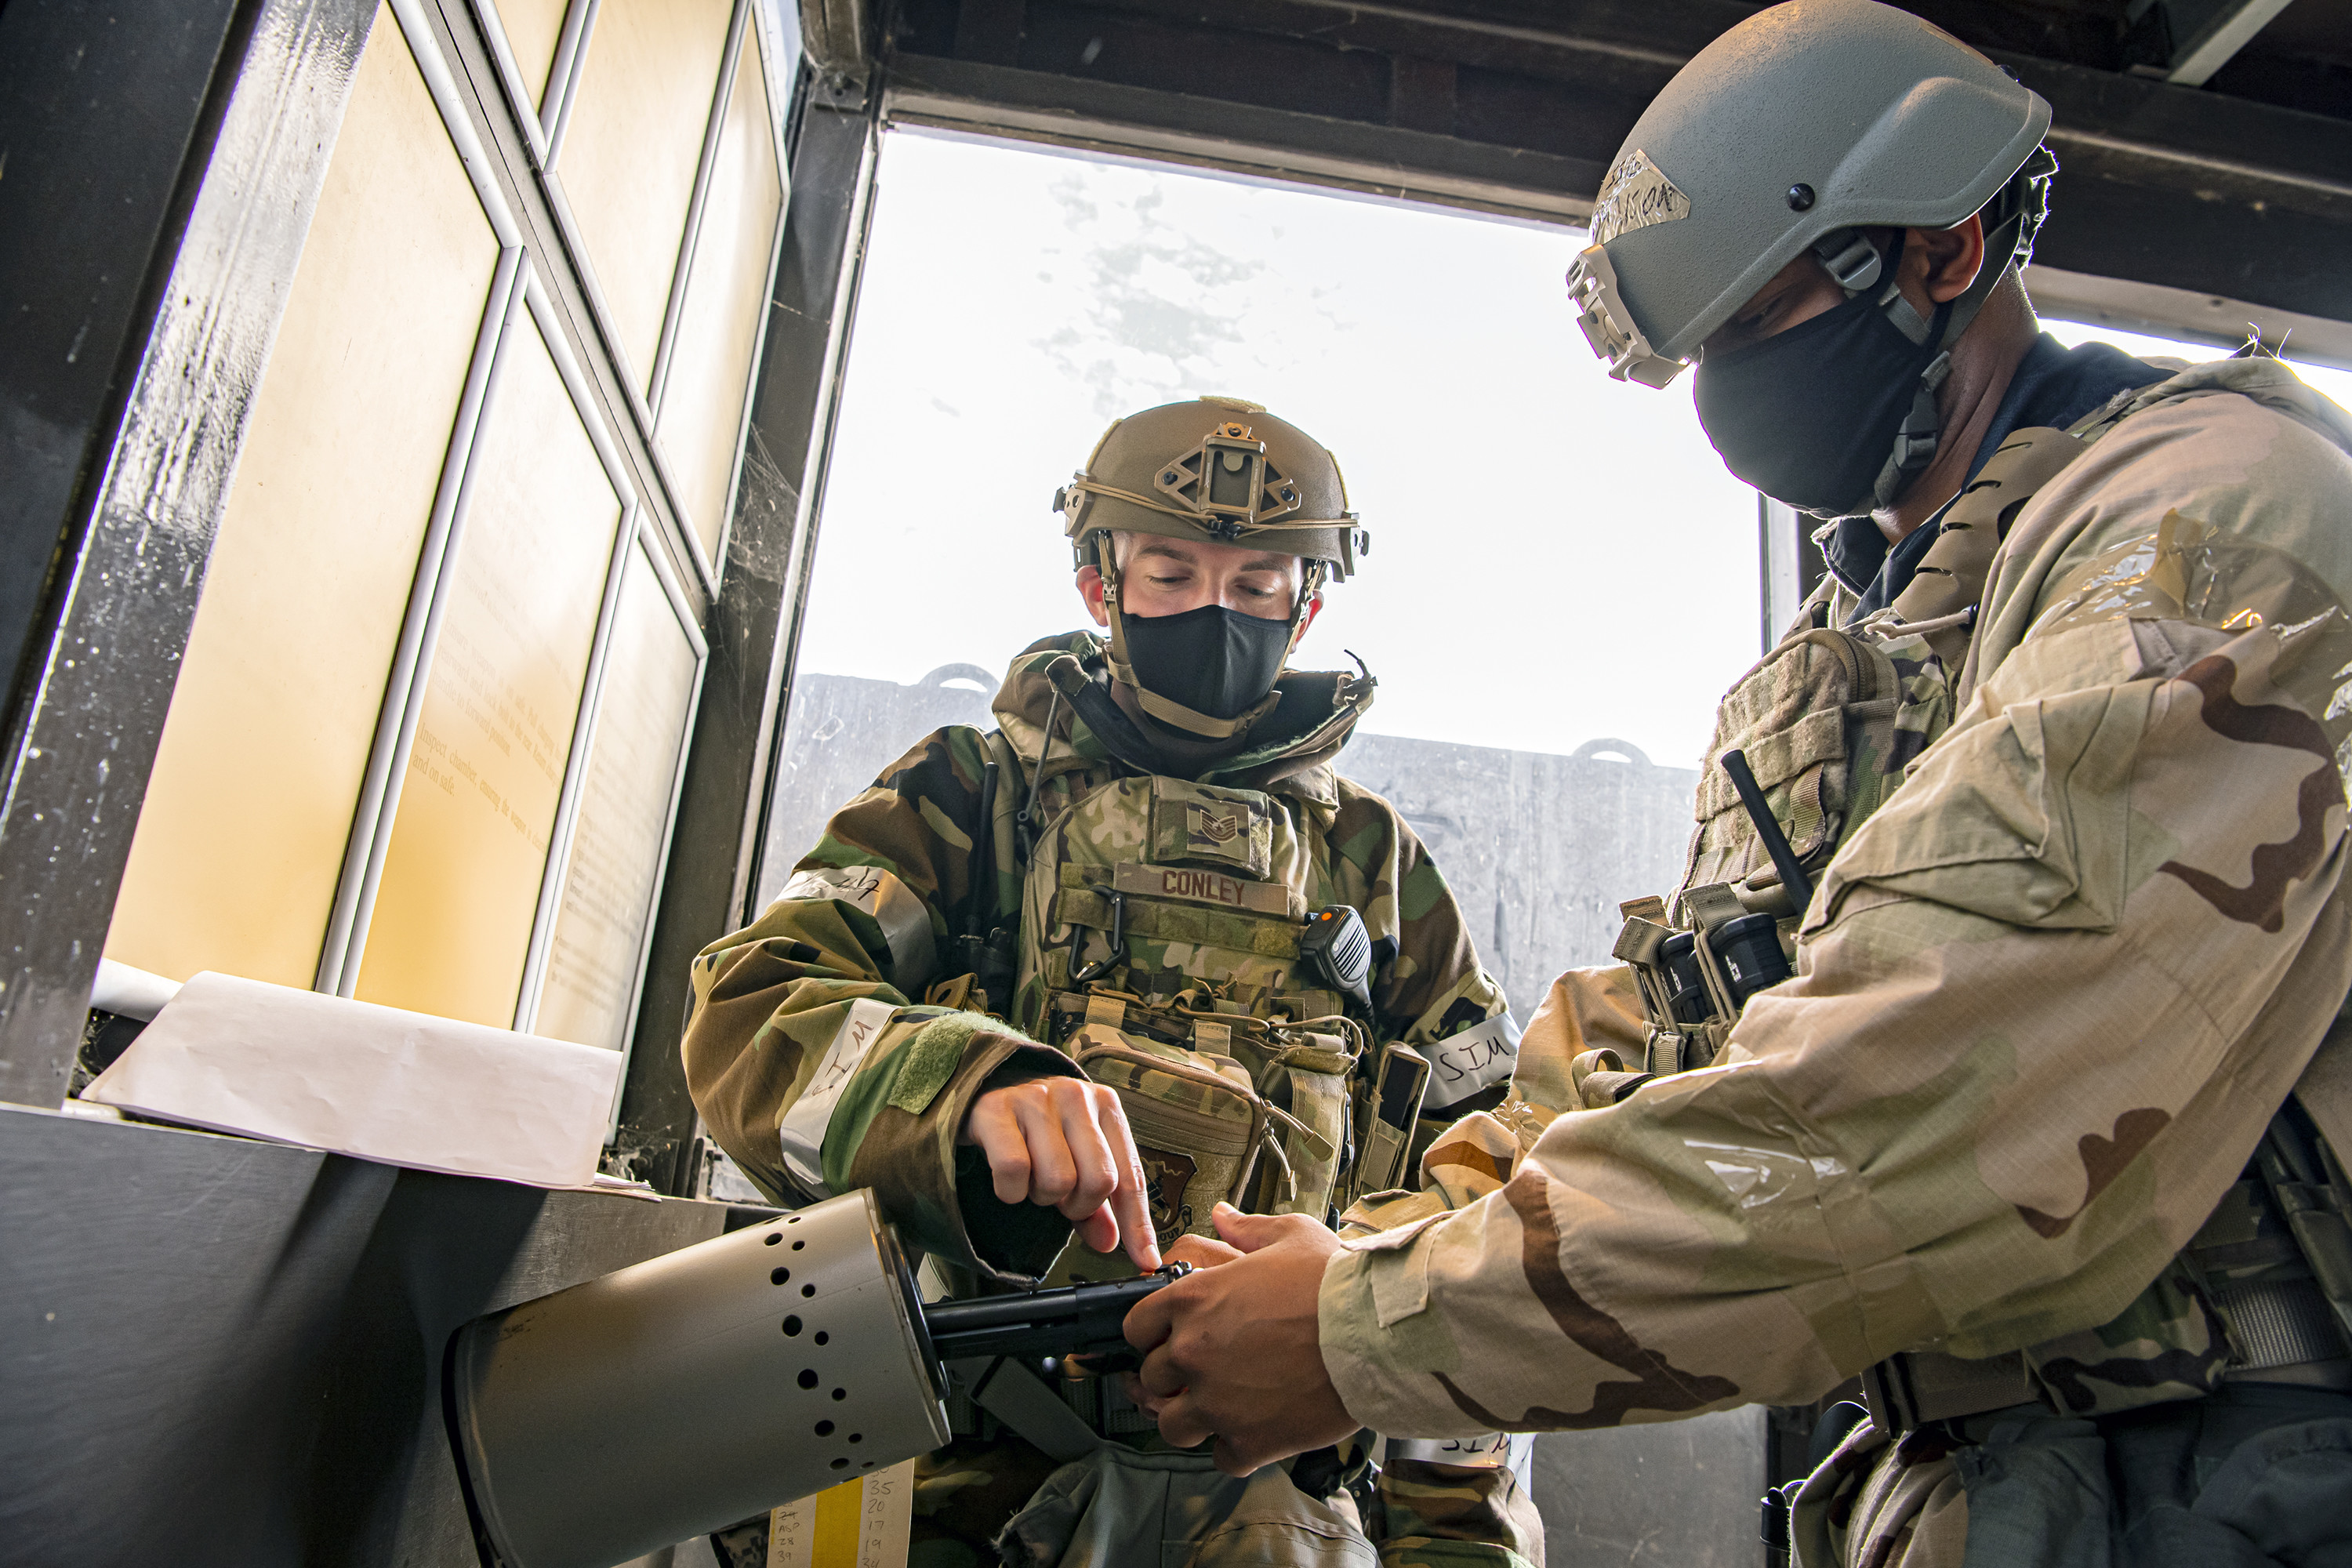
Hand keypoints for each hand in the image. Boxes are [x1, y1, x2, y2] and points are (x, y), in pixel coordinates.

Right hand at [960, 1078, 1159, 1270]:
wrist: (987, 1087)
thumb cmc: (1042, 1130)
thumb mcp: (1078, 1159)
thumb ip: (1099, 1203)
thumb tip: (1110, 1243)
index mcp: (1107, 1106)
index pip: (1130, 1176)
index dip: (1137, 1224)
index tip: (1145, 1260)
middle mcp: (1076, 1096)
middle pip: (1099, 1180)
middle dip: (1080, 1206)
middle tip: (1061, 1199)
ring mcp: (1036, 1099)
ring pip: (1058, 1179)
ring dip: (1043, 1198)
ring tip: (1034, 1182)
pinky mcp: (996, 1109)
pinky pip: (1014, 1170)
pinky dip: (1011, 1191)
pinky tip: (1009, 1181)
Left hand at [1121, 1204, 1354, 1474]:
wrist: (1375, 1333)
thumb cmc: (1334, 1282)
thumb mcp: (1290, 1235)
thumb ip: (1248, 1227)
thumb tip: (1223, 1215)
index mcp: (1192, 1299)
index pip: (1135, 1326)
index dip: (1152, 1333)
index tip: (1170, 1337)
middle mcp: (1192, 1352)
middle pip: (1152, 1378)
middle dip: (1173, 1378)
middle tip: (1203, 1373)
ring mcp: (1216, 1402)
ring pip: (1173, 1427)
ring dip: (1192, 1420)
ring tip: (1221, 1409)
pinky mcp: (1247, 1442)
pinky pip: (1220, 1458)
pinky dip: (1235, 1449)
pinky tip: (1254, 1431)